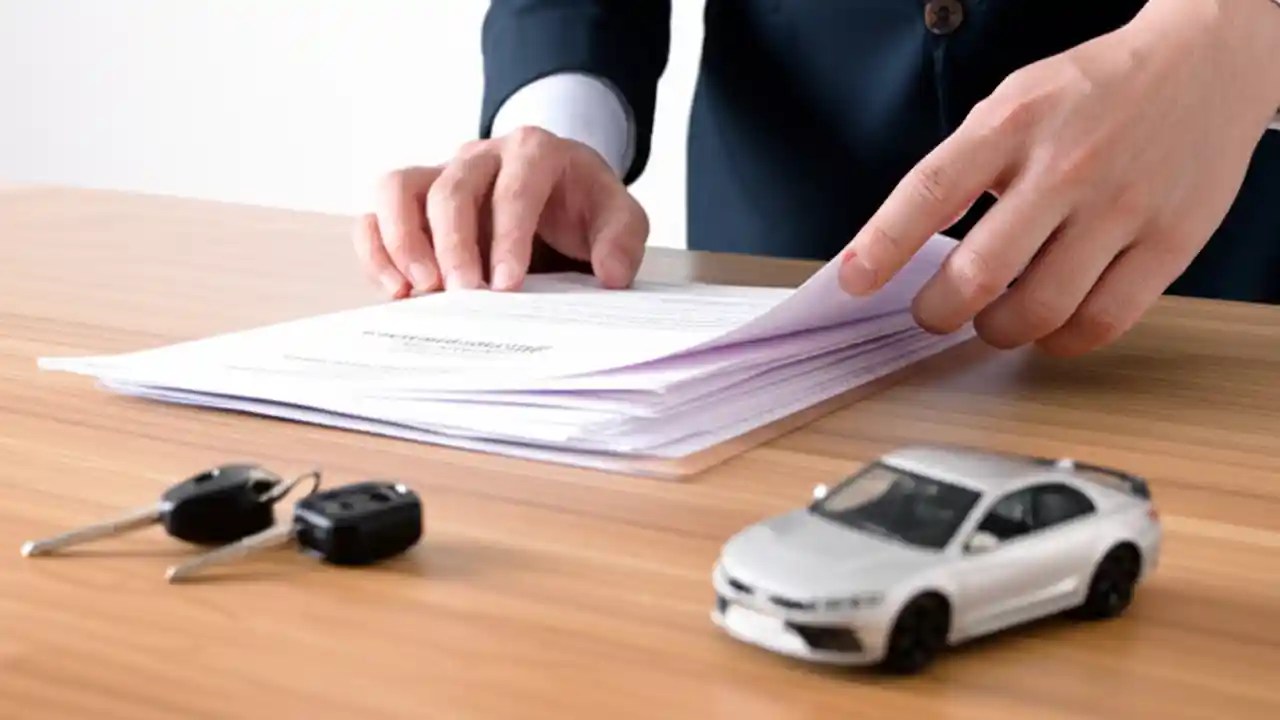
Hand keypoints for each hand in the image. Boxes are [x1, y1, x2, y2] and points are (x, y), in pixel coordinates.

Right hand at [354, 126, 648, 297]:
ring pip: (398, 188)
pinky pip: (377, 214)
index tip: (508, 284)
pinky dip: (378, 250)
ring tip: (421, 290)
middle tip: (465, 294)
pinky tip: (397, 290)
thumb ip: (622, 239)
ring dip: (403, 240)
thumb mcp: (617, 217)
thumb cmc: (582, 206)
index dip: (507, 236)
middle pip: (451, 188)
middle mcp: (481, 157)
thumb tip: (611, 274)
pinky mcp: (414, 202)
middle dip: (454, 244)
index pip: (514, 188)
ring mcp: (441, 175)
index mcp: (534, 152)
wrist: (559, 192)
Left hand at [839, 0, 1279, 355]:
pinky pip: (1103, 321)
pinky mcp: (1170, 241)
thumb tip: (900, 248)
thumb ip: (962, 170)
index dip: (881, 247)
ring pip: (1038, 310)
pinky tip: (1050, 329)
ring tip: (992, 321)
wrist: (1205, 63)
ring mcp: (1121, 206)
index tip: (852, 283)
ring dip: (997, 332)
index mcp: (1012, 123)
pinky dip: (1062, 341)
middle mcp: (1065, 165)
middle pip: (979, 273)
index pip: (928, 192)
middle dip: (938, 311)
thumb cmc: (1092, 94)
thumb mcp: (1011, 105)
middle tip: (933, 314)